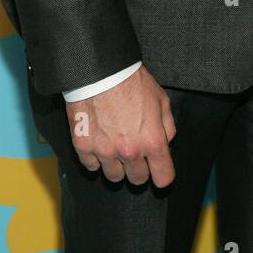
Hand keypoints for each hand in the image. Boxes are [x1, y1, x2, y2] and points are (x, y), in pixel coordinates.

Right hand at [65, 65, 176, 186]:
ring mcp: (105, 152)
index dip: (163, 174)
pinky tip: (99, 142)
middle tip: (136, 152)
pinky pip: (91, 167)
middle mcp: (130, 152)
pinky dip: (96, 158)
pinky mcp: (84, 148)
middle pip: (138, 180)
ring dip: (117, 165)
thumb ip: (167, 126)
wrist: (101, 72)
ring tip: (116, 146)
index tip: (159, 170)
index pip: (163, 178)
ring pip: (114, 177)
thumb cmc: (132, 82)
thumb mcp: (162, 100)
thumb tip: (165, 143)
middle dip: (140, 169)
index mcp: (152, 141)